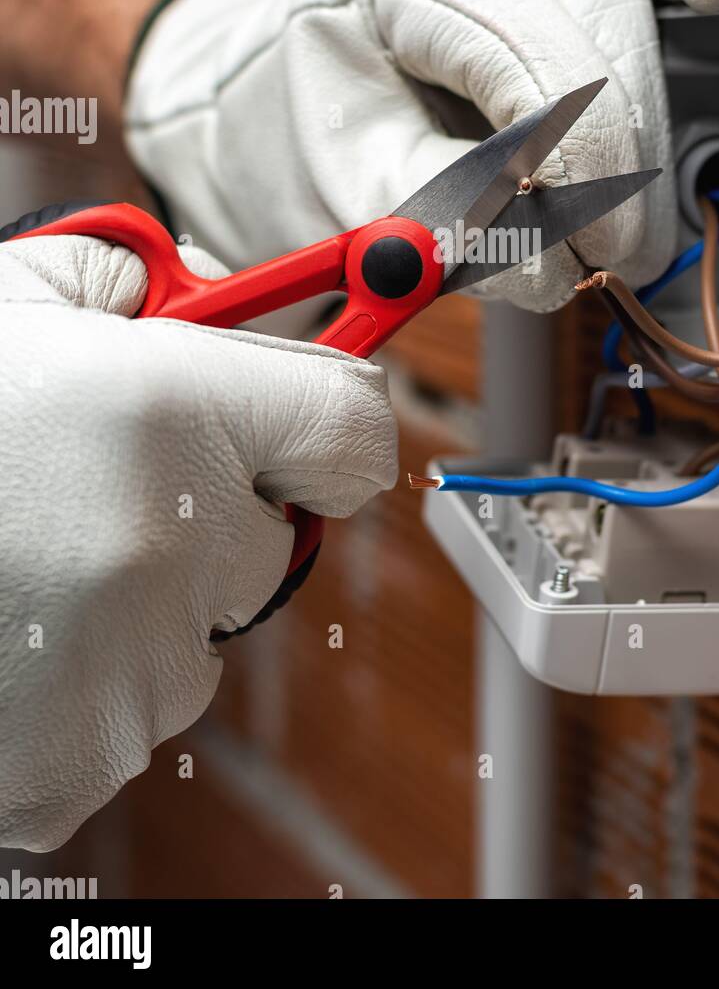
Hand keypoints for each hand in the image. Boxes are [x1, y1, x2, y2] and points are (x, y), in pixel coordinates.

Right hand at [0, 234, 395, 850]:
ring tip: (26, 559)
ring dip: (143, 602)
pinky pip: (133, 709)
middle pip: (274, 540)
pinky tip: (10, 626)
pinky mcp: (78, 763)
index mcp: (169, 407)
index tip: (299, 427)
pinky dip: (86, 679)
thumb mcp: (22, 293)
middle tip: (105, 484)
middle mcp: (172, 544)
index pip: (354, 432)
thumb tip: (224, 302)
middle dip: (213, 512)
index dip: (319, 425)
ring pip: (201, 633)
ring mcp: (128, 670)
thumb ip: (146, 285)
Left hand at [125, 0, 718, 312]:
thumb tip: (558, 260)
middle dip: (629, 128)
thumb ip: (452, 224)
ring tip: (715, 143)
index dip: (575, 149)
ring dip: (692, 44)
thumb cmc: (298, 139)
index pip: (515, 38)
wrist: (264, 98)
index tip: (592, 243)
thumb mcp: (347, 197)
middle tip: (629, 244)